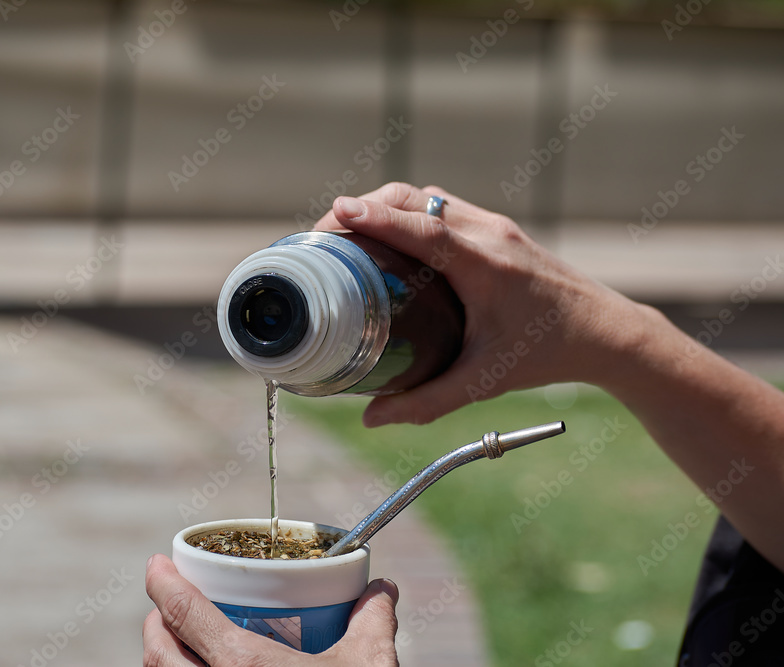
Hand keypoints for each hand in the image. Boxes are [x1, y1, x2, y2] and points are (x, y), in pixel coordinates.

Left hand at [143, 554, 399, 665]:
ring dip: (162, 661)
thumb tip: (382, 589)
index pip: (183, 613)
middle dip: (156, 623)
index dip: (162, 582)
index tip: (156, 564)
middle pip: (156, 653)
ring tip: (181, 646)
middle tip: (168, 607)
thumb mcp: (367, 666)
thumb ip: (372, 621)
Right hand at [313, 182, 647, 426]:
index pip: (421, 228)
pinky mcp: (497, 228)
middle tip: (327, 233)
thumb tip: (372, 418)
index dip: (375, 218)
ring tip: (349, 232)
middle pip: (416, 199)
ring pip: (428, 196)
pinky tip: (390, 236)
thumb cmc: (548, 355)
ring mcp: (495, 226)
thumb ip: (426, 402)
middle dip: (366, 206)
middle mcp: (489, 234)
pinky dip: (409, 211)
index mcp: (485, 266)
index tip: (335, 214)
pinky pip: (443, 206)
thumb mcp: (485, 382)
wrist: (608, 331)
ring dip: (385, 204)